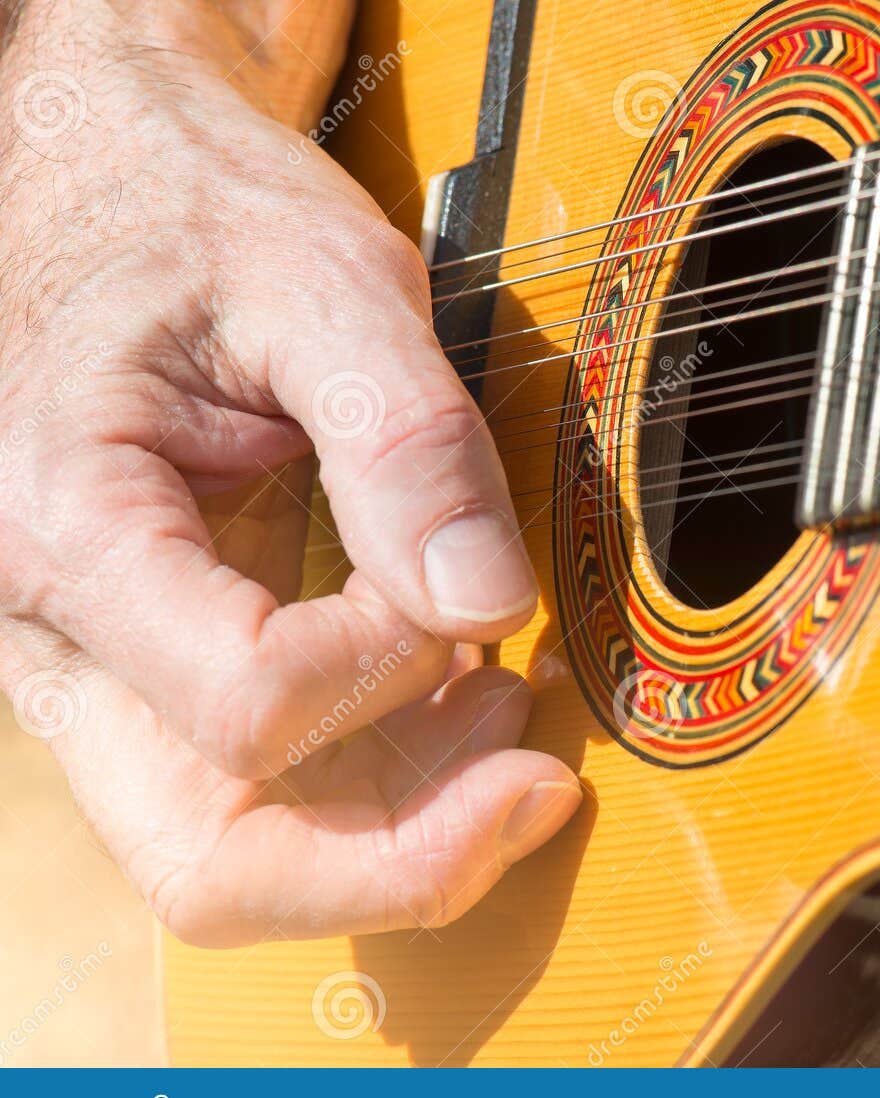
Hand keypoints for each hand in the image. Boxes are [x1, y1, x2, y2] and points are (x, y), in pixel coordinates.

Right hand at [0, 1, 578, 945]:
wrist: (105, 181)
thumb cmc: (189, 210)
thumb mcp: (317, 282)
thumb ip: (402, 443)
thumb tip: (487, 605)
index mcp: (72, 531)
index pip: (252, 702)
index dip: (396, 665)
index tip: (468, 581)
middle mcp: (64, 639)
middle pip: (213, 857)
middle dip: (398, 858)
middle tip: (539, 786)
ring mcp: (110, 670)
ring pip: (240, 845)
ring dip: (399, 826)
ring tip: (511, 723)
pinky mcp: (166, 665)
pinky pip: (266, 781)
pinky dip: (377, 774)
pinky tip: (461, 698)